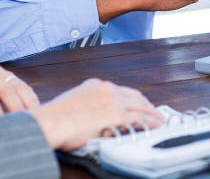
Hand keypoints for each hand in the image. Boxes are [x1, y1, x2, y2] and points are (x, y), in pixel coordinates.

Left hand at [0, 62, 39, 125]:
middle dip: (17, 112)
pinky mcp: (13, 77)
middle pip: (9, 93)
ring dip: (29, 107)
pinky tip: (36, 114)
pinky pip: (27, 90)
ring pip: (21, 90)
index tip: (3, 132)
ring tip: (35, 123)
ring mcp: (4, 72)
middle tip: (22, 129)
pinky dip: (32, 102)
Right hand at [30, 78, 164, 150]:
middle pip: (134, 95)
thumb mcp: (74, 103)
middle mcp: (107, 89)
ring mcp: (113, 100)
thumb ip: (88, 106)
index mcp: (95, 85)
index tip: (136, 104)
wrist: (51, 122)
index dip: (132, 98)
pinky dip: (150, 121)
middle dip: (145, 104)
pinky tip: (155, 125)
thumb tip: (95, 117)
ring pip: (140, 105)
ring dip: (151, 112)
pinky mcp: (117, 114)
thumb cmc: (55, 118)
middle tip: (152, 111)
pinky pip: (139, 117)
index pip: (120, 90)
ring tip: (158, 119)